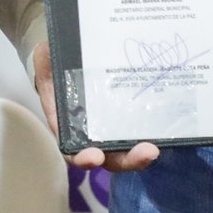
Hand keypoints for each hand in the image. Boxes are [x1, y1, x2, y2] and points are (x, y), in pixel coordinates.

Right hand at [33, 41, 158, 171]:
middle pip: (109, 157)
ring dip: (140, 154)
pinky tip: (166, 131)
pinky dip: (151, 134)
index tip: (94, 156)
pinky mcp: (129, 117)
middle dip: (127, 159)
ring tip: (154, 148)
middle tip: (146, 152)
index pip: (74, 150)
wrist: (72, 56)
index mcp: (66, 123)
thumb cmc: (55, 63)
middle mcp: (90, 132)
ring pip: (126, 149)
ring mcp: (111, 127)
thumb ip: (46, 62)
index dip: (83, 157)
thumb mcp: (45, 59)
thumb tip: (47, 53)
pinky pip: (139, 131)